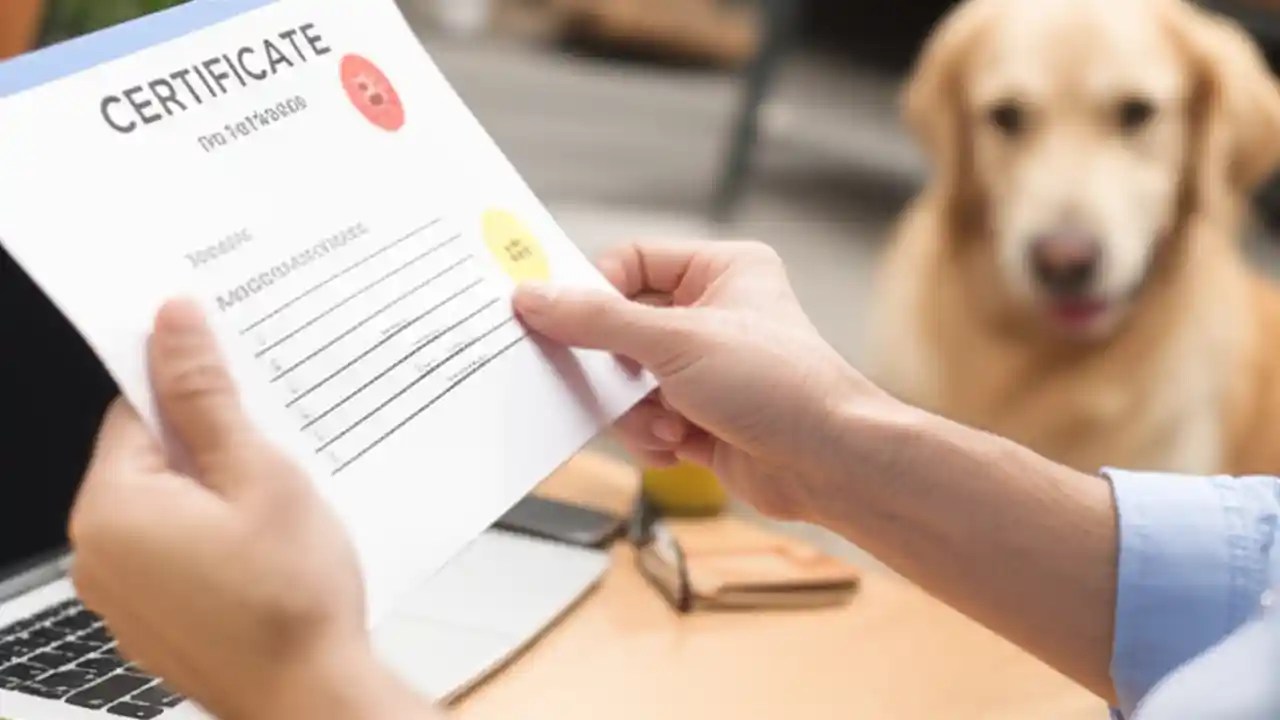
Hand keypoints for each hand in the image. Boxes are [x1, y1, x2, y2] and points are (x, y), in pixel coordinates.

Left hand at [70, 300, 437, 719]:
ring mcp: (122, 596)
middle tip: (271, 462)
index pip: (135, 411)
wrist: (311, 696)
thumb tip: (172, 324)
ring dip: (214, 497)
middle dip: (209, 449)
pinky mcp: (151, 622)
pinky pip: (172, 555)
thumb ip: (206, 395)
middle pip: (148, 461)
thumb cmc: (290, 598)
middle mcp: (100, 555)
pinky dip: (211, 542)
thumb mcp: (258, 473)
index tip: (236, 387)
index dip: (192, 392)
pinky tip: (261, 554)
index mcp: (114, 508)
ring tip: (274, 515)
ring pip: (165, 510)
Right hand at [514, 241, 895, 520]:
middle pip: (622, 328)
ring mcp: (707, 370)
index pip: (631, 262)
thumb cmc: (781, 385)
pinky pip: (645, 420)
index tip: (557, 320)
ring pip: (628, 382)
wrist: (830, 465)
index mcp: (722, 270)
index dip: (594, 292)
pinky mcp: (702, 418)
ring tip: (669, 422)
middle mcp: (715, 314)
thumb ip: (598, 320)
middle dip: (618, 369)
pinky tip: (681, 445)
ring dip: (638, 410)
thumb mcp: (676, 341)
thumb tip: (535, 298)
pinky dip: (653, 437)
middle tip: (605, 383)